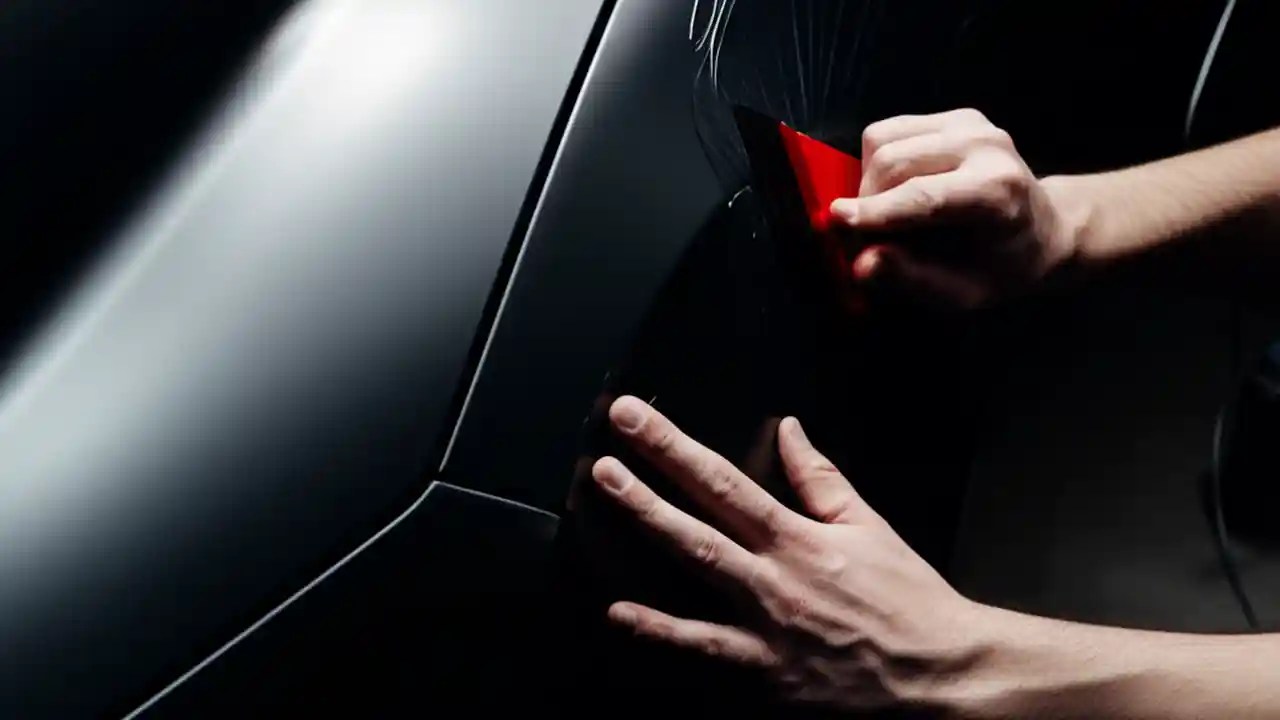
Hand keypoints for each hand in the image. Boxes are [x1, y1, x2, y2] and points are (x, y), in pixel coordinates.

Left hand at [591, 396, 988, 712]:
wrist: (940, 675)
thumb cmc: (908, 598)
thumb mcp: (869, 526)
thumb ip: (820, 477)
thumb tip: (787, 428)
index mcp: (800, 538)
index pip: (724, 482)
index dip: (673, 448)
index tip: (636, 420)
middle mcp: (776, 578)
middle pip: (699, 526)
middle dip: (647, 489)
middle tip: (605, 459)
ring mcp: (766, 629)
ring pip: (697, 578)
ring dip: (650, 540)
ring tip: (606, 511)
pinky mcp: (764, 674)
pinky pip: (704, 651)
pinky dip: (661, 634)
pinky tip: (621, 614)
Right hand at [831, 108, 1079, 309]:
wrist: (1046, 229)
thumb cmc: (1002, 269)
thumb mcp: (962, 294)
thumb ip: (912, 279)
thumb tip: (863, 264)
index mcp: (998, 193)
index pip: (923, 196)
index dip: (874, 211)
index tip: (833, 222)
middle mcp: (987, 147)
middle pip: (893, 162)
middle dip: (866, 200)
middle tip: (866, 235)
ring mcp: (971, 124)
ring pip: (883, 139)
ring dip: (868, 179)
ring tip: (885, 210)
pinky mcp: (956, 116)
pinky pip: (889, 130)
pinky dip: (878, 160)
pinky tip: (898, 186)